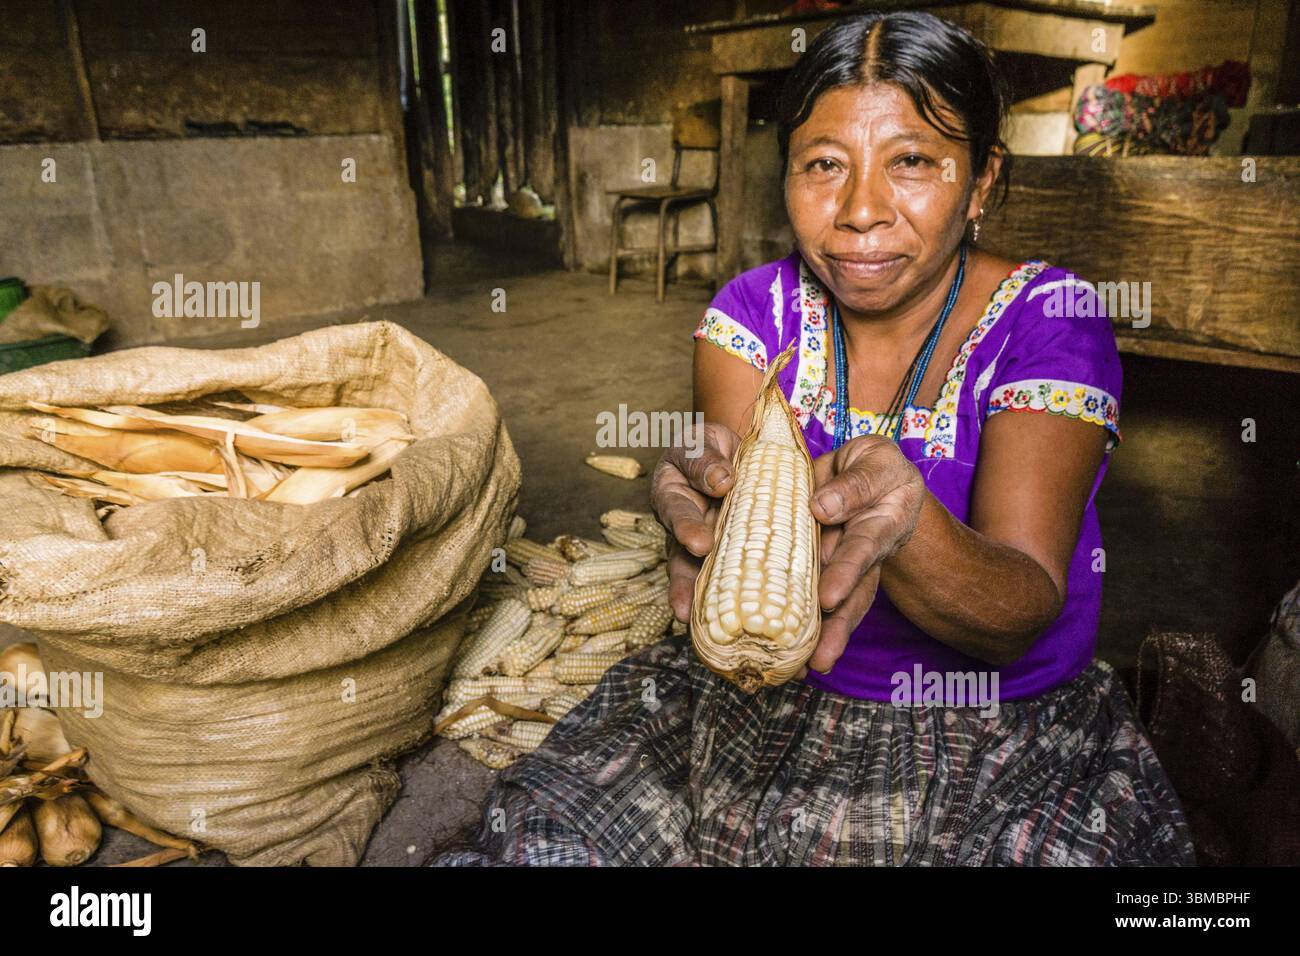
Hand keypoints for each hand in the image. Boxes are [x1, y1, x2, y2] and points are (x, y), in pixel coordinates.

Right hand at [649, 423, 742, 622]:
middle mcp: (685, 530)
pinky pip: (739, 580)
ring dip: (709, 605)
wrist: (735, 452)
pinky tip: (762, 621)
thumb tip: (722, 482)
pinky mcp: (734, 558)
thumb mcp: (702, 441)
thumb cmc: (709, 446)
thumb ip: (705, 459)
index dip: (687, 530)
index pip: (677, 514)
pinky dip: (750, 599)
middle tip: (687, 609)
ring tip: (713, 632)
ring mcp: (708, 548)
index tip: (700, 544)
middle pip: (682, 561)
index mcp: (672, 497)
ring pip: (706, 579)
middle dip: (686, 586)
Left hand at [800, 435, 926, 677]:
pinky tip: (782, 651)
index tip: (829, 597)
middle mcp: (861, 556)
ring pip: (834, 607)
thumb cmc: (875, 466)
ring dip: (819, 638)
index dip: (845, 574)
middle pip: (851, 596)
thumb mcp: (875, 459)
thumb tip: (821, 508)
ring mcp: (841, 568)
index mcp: (880, 526)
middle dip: (836, 627)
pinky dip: (795, 622)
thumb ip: (853, 483)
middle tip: (818, 658)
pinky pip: (807, 598)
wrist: (867, 472)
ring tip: (801, 669)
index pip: (861, 551)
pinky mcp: (819, 571)